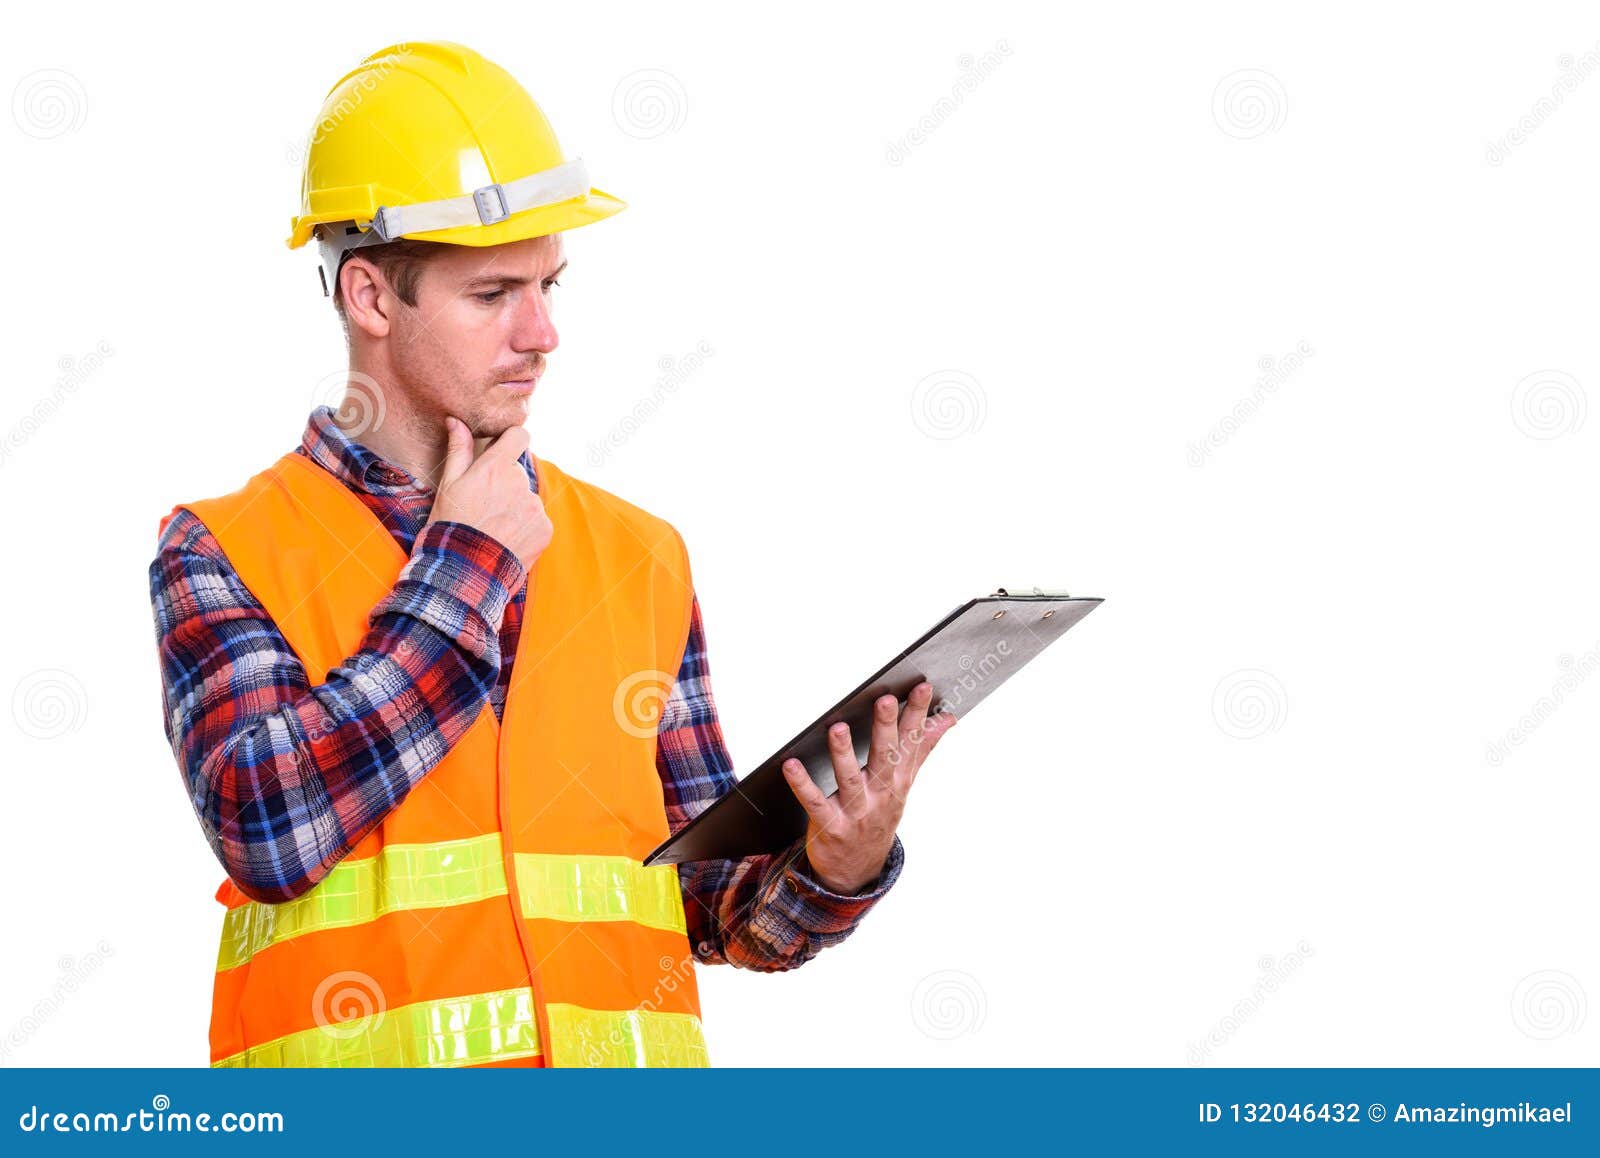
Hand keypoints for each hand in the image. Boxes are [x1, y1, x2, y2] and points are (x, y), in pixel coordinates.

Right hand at [426, 416, 552, 575]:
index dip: (511, 440)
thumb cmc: (450, 525)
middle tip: (484, 505)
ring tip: (493, 527)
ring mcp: (535, 507)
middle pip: (519, 473)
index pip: (519, 436)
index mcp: (497, 467)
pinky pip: (537, 521)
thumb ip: (458, 449)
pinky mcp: (545, 529)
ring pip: (527, 498)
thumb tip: (456, 420)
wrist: (465, 571)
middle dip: (505, 483)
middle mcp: (521, 483)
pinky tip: (505, 539)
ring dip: (515, 507)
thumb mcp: (449, 485)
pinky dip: (525, 528)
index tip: (503, 449)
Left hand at [779, 681, 956, 894]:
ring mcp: (856, 812)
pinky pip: (815, 803)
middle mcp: (881, 795)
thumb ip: (921, 749)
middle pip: (885, 758)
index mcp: (899, 781)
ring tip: (838, 729)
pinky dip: (803, 785)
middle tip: (885, 700)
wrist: (858, 871)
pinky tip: (792, 766)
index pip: (911, 743)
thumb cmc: (878, 816)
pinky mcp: (830, 826)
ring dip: (844, 754)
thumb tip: (946, 719)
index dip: (918, 715)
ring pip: (850, 780)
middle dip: (886, 728)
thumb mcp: (903, 785)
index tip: (923, 688)